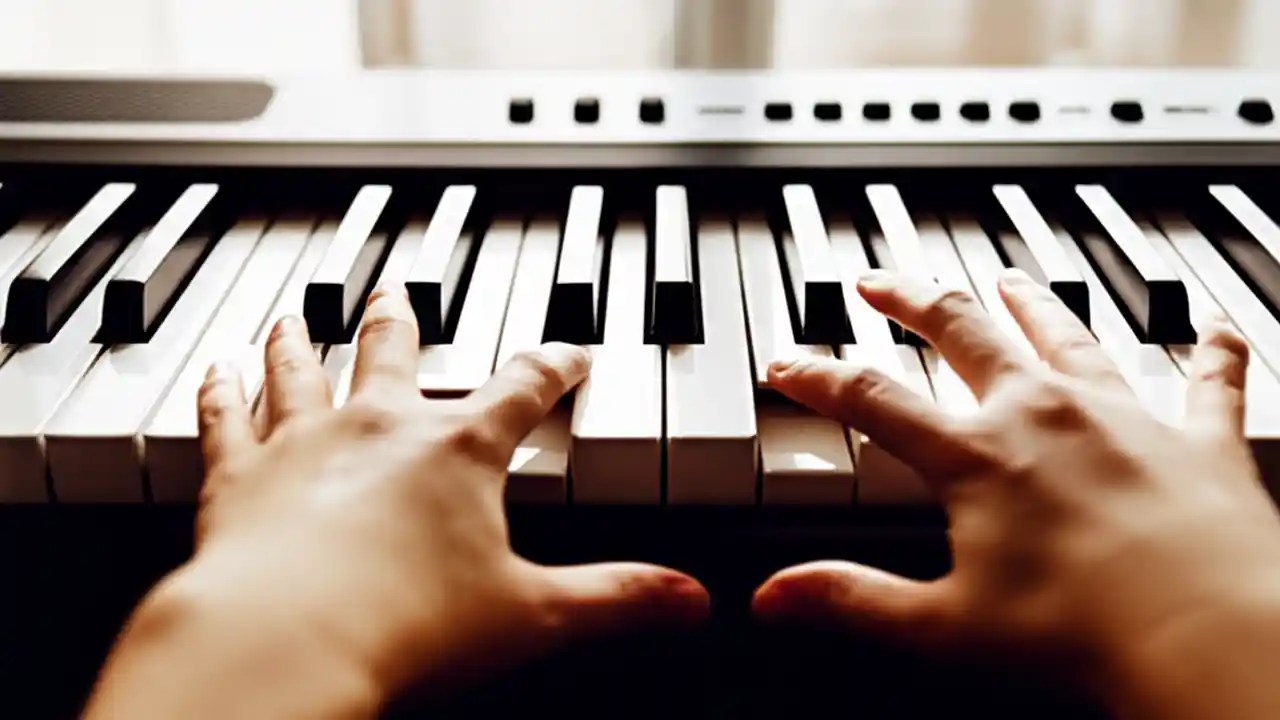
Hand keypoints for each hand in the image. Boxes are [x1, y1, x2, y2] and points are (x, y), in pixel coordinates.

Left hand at [87, 286, 707, 718]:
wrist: (288, 642)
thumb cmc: (406, 625)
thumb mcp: (535, 614)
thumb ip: (617, 597)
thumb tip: (690, 597)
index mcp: (457, 452)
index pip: (522, 388)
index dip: (553, 365)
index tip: (567, 352)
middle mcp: (378, 427)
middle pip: (395, 354)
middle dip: (401, 320)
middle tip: (398, 290)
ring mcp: (303, 443)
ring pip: (303, 369)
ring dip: (302, 339)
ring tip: (298, 313)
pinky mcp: (237, 476)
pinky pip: (225, 419)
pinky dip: (219, 393)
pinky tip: (214, 371)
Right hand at [754, 270, 1279, 717]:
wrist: (1210, 633)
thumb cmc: (1084, 631)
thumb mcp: (944, 625)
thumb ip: (853, 600)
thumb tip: (774, 596)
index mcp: (977, 456)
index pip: (873, 397)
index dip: (818, 376)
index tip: (787, 362)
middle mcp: (1044, 413)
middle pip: (963, 332)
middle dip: (913, 301)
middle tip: (881, 281)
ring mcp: (1123, 414)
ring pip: (1067, 335)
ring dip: (1033, 304)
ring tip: (1010, 279)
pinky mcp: (1198, 438)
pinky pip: (1208, 380)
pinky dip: (1214, 353)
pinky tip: (1219, 331)